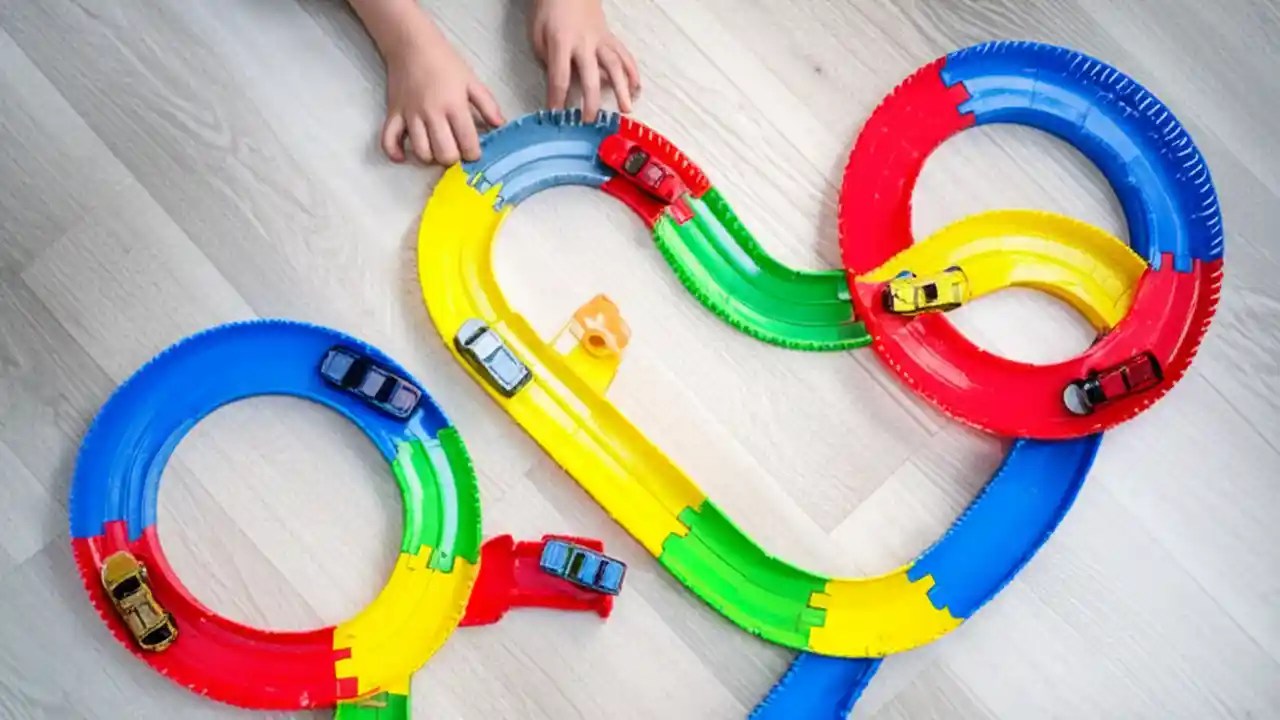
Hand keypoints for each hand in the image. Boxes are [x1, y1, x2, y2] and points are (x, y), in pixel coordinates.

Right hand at [379, 15, 503, 163]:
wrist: (412, 45)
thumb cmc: (445, 62)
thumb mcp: (471, 81)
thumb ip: (488, 105)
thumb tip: (500, 126)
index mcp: (454, 106)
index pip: (467, 143)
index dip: (474, 153)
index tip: (473, 150)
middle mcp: (432, 114)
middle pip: (444, 153)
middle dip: (453, 158)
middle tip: (455, 149)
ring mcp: (411, 115)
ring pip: (420, 151)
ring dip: (430, 157)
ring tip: (435, 149)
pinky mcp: (393, 114)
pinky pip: (388, 140)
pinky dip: (394, 152)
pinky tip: (402, 156)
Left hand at [530, 0, 640, 118]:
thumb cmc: (549, 13)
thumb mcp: (538, 36)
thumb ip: (549, 61)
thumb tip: (559, 85)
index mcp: (561, 43)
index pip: (559, 77)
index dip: (557, 99)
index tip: (557, 117)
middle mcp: (584, 44)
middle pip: (590, 77)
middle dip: (591, 101)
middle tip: (590, 121)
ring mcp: (601, 41)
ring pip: (615, 67)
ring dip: (622, 89)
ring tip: (627, 110)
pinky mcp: (611, 39)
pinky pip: (625, 56)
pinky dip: (633, 72)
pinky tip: (637, 89)